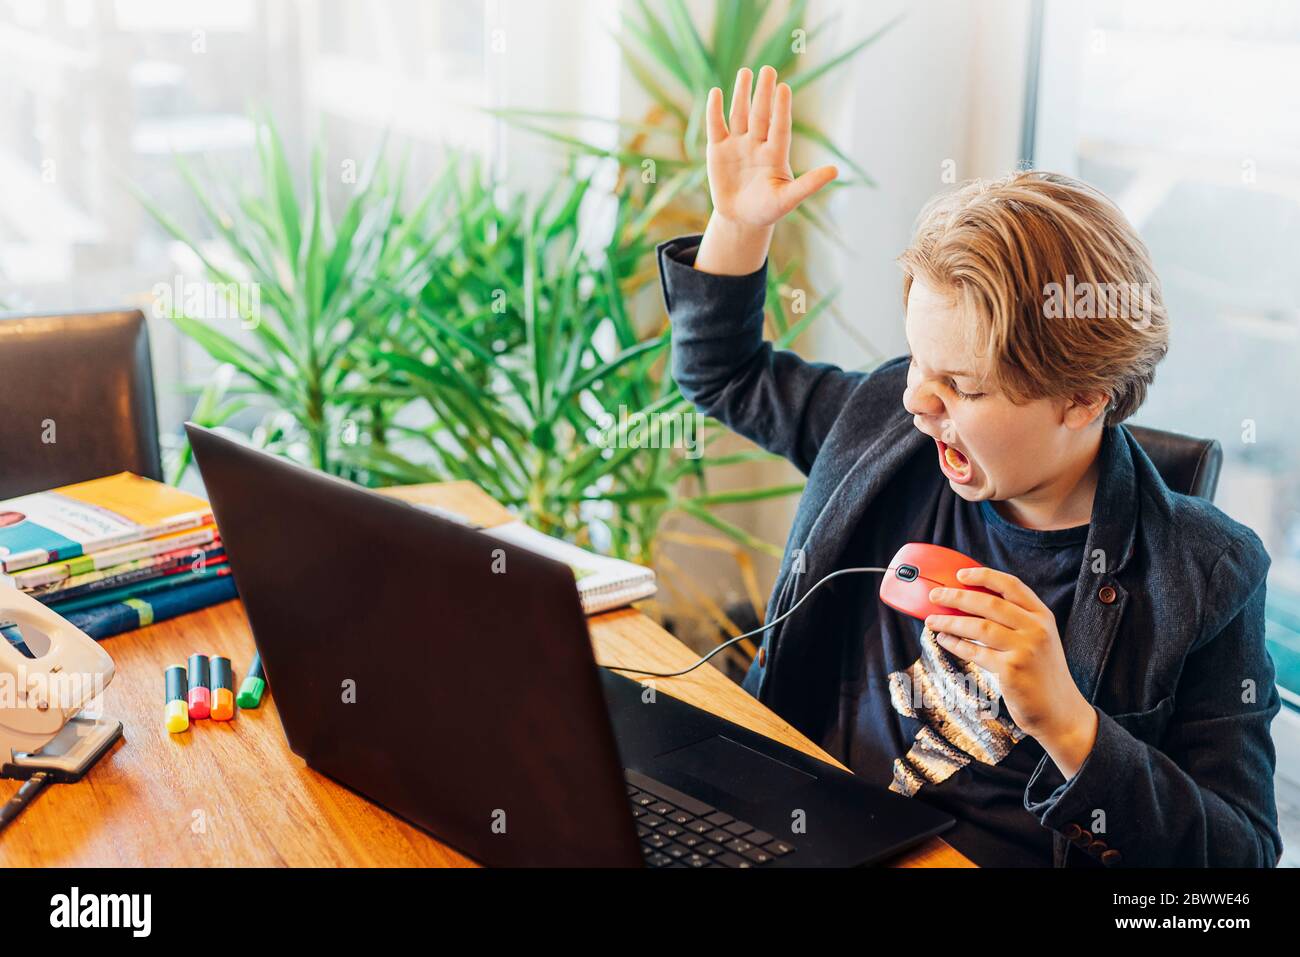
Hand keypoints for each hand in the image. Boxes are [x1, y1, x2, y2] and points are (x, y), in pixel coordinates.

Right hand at [704, 65, 837, 227]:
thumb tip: (835, 171)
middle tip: (768, 70)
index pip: (779, 127)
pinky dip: (714, 110)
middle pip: (760, 115)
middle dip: (763, 93)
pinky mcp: (717, 149)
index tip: (784, 88)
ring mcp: (737, 144)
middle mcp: (757, 144)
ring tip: (746, 72)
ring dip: (742, 94)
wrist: (741, 219)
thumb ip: (809, 184)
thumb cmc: (768, 210)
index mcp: (775, 154)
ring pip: (740, 114)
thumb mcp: (788, 200)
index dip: (781, 109)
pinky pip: (716, 126)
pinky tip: (716, 92)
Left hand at [924, 566, 1099, 776]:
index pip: (1011, 585)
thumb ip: (1016, 620)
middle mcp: (1036, 629)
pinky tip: (944, 640)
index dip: (984, 576)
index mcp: (1042, 616)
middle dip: (956, 597)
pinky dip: (956, 644)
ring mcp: (1025, 649)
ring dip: (950, 622)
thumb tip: (971, 603)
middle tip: (934, 596)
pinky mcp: (1012, 669)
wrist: (1059, 711)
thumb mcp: (1038, 639)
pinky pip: (976, 652)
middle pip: (989, 604)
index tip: (960, 574)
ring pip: (979, 627)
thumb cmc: (1041, 674)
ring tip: (931, 620)